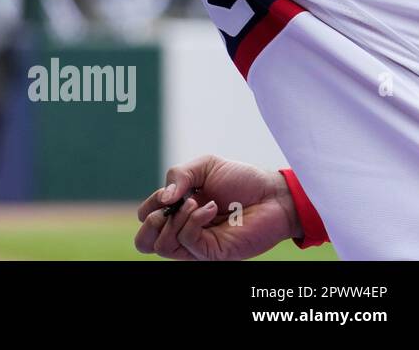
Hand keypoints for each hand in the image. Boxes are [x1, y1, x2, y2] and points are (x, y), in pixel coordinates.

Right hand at [134, 154, 300, 259]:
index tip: (169, 192)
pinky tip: (210, 208)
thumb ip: (178, 174)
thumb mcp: (204, 166)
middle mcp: (185, 230)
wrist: (273, 194)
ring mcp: (199, 244)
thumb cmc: (242, 180)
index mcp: (179, 211)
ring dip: (174, 219)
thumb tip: (163, 199)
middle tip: (167, 207)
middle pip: (145, 243)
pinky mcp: (213, 252)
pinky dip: (193, 220)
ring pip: (163, 246)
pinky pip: (188, 241)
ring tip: (194, 202)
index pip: (146, 219)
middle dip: (149, 223)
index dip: (149, 206)